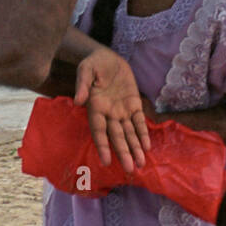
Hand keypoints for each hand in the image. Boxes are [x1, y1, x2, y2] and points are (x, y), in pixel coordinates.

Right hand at [73, 48, 150, 172]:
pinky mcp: (134, 104)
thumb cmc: (94, 63)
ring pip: (129, 132)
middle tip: (129, 169)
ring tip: (141, 163)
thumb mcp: (86, 70)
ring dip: (135, 147)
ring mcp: (122, 110)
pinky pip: (139, 121)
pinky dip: (143, 133)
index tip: (106, 161)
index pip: (99, 130)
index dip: (102, 145)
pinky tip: (147, 146)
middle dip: (123, 152)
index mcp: (95, 107)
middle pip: (116, 136)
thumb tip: (78, 101)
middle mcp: (109, 113)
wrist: (108, 57)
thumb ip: (83, 85)